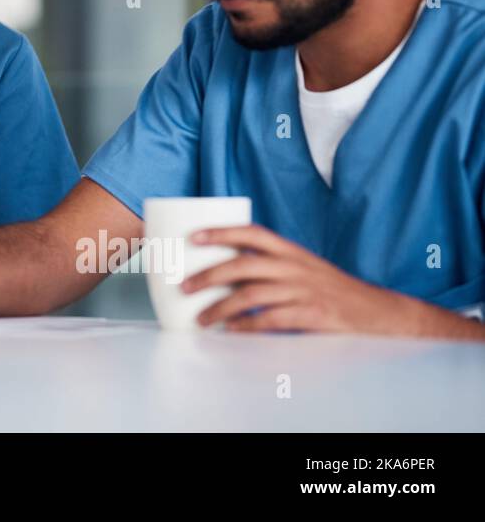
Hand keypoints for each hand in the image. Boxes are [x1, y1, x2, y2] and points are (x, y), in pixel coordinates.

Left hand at [185, 224, 415, 334]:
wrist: (379, 313)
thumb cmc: (332, 292)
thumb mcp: (304, 269)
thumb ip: (272, 267)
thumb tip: (224, 276)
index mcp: (291, 252)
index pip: (252, 233)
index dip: (221, 232)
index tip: (194, 236)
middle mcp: (294, 267)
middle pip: (242, 266)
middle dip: (208, 276)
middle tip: (184, 287)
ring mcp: (303, 291)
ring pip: (251, 295)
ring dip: (220, 308)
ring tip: (201, 319)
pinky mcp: (312, 315)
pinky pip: (271, 319)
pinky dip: (247, 326)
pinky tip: (232, 331)